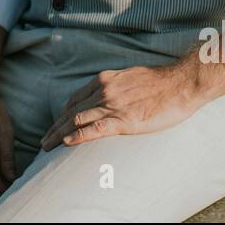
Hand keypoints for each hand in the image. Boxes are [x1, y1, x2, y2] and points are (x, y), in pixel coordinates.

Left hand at [39, 63, 199, 150]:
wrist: (181, 83)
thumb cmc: (161, 82)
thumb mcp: (131, 77)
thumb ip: (116, 86)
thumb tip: (110, 95)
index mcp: (105, 80)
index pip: (75, 99)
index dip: (62, 114)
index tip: (55, 125)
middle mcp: (104, 91)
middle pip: (71, 111)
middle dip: (55, 127)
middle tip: (44, 141)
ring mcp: (112, 105)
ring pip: (77, 120)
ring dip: (58, 134)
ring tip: (46, 146)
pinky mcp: (123, 120)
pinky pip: (94, 129)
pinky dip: (77, 136)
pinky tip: (66, 143)